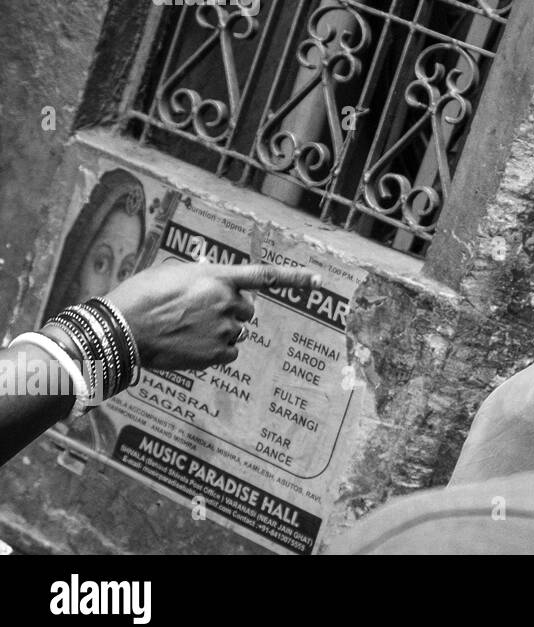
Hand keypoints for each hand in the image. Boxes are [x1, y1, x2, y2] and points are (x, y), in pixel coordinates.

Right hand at [104, 263, 320, 369]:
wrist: (121, 330)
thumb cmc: (141, 296)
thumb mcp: (173, 273)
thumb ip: (202, 276)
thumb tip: (212, 283)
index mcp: (218, 277)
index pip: (264, 276)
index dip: (294, 278)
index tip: (318, 281)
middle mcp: (227, 302)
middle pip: (246, 309)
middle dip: (230, 310)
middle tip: (199, 312)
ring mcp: (224, 330)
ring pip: (236, 332)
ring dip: (220, 330)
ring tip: (187, 329)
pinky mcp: (216, 354)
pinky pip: (229, 352)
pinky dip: (216, 351)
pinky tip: (191, 345)